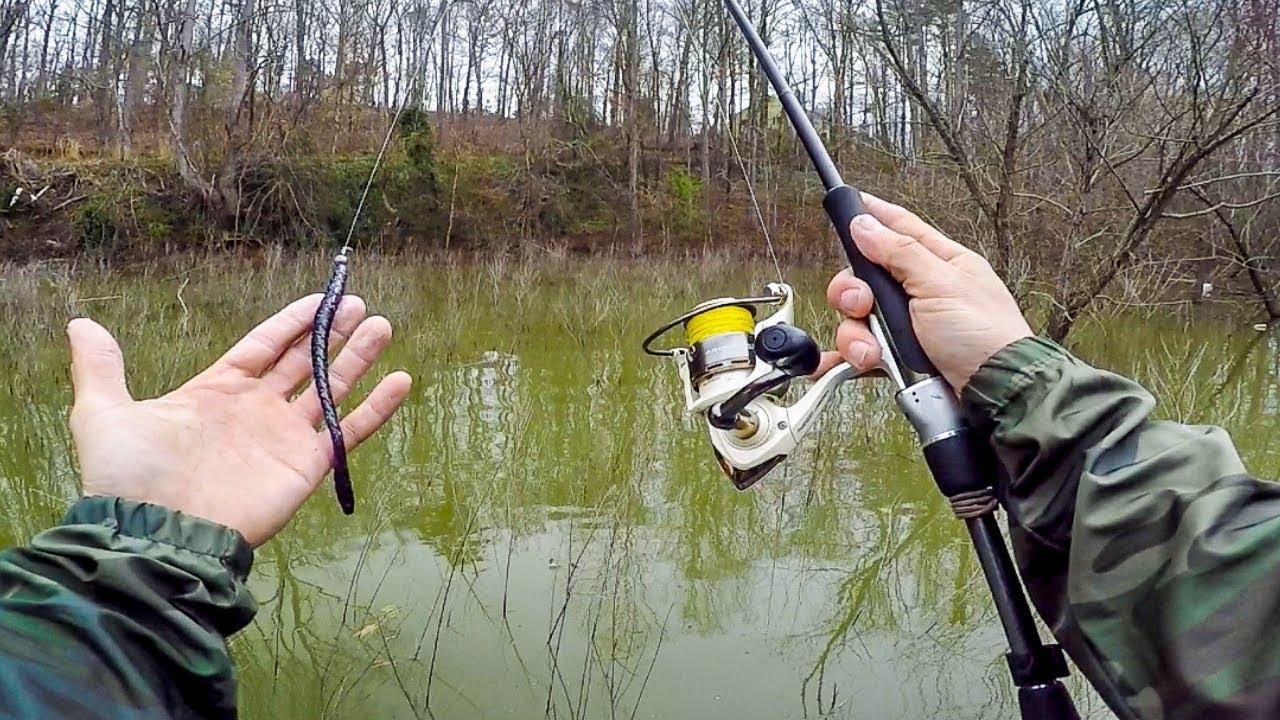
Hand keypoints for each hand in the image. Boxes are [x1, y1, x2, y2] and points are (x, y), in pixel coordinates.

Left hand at [66, 295, 412, 546]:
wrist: (157, 533)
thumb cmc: (129, 476)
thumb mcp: (102, 412)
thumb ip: (101, 367)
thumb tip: (80, 324)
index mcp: (216, 392)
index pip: (264, 346)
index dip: (292, 322)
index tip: (321, 298)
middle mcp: (255, 412)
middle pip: (303, 362)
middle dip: (331, 333)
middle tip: (358, 304)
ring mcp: (284, 439)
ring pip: (331, 388)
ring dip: (358, 358)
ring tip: (382, 326)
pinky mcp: (306, 467)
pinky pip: (349, 431)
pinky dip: (377, 408)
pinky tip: (402, 379)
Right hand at [817, 193, 1031, 389]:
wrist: (993, 392)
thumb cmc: (985, 336)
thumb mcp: (942, 284)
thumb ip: (899, 252)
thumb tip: (865, 224)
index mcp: (940, 263)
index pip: (900, 227)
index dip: (874, 214)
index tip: (848, 201)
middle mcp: (921, 291)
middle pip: (866, 277)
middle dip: (853, 292)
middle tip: (862, 305)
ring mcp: (908, 325)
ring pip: (859, 317)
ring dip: (856, 334)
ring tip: (871, 350)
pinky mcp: (898, 356)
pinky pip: (861, 349)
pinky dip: (850, 356)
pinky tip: (844, 362)